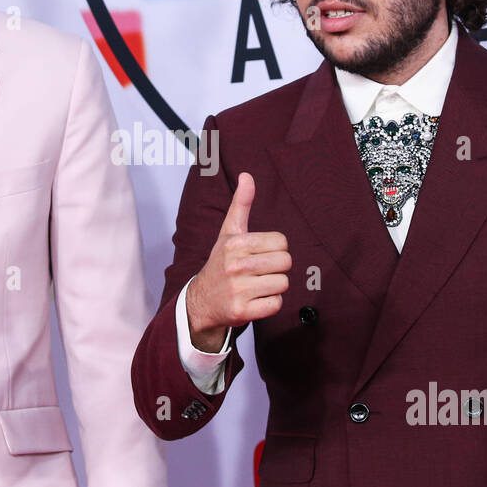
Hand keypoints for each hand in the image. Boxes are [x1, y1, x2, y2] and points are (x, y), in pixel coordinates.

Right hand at [185, 173, 290, 350]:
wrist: (201, 300)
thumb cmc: (221, 263)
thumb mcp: (228, 232)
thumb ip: (241, 204)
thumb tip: (247, 175)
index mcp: (235, 243)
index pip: (281, 242)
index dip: (275, 249)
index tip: (260, 254)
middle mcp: (236, 265)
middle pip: (286, 262)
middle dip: (277, 268)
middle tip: (260, 271)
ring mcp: (238, 290)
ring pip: (283, 283)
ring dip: (274, 286)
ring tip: (256, 285)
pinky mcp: (242, 311)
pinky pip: (276, 304)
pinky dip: (270, 303)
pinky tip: (256, 299)